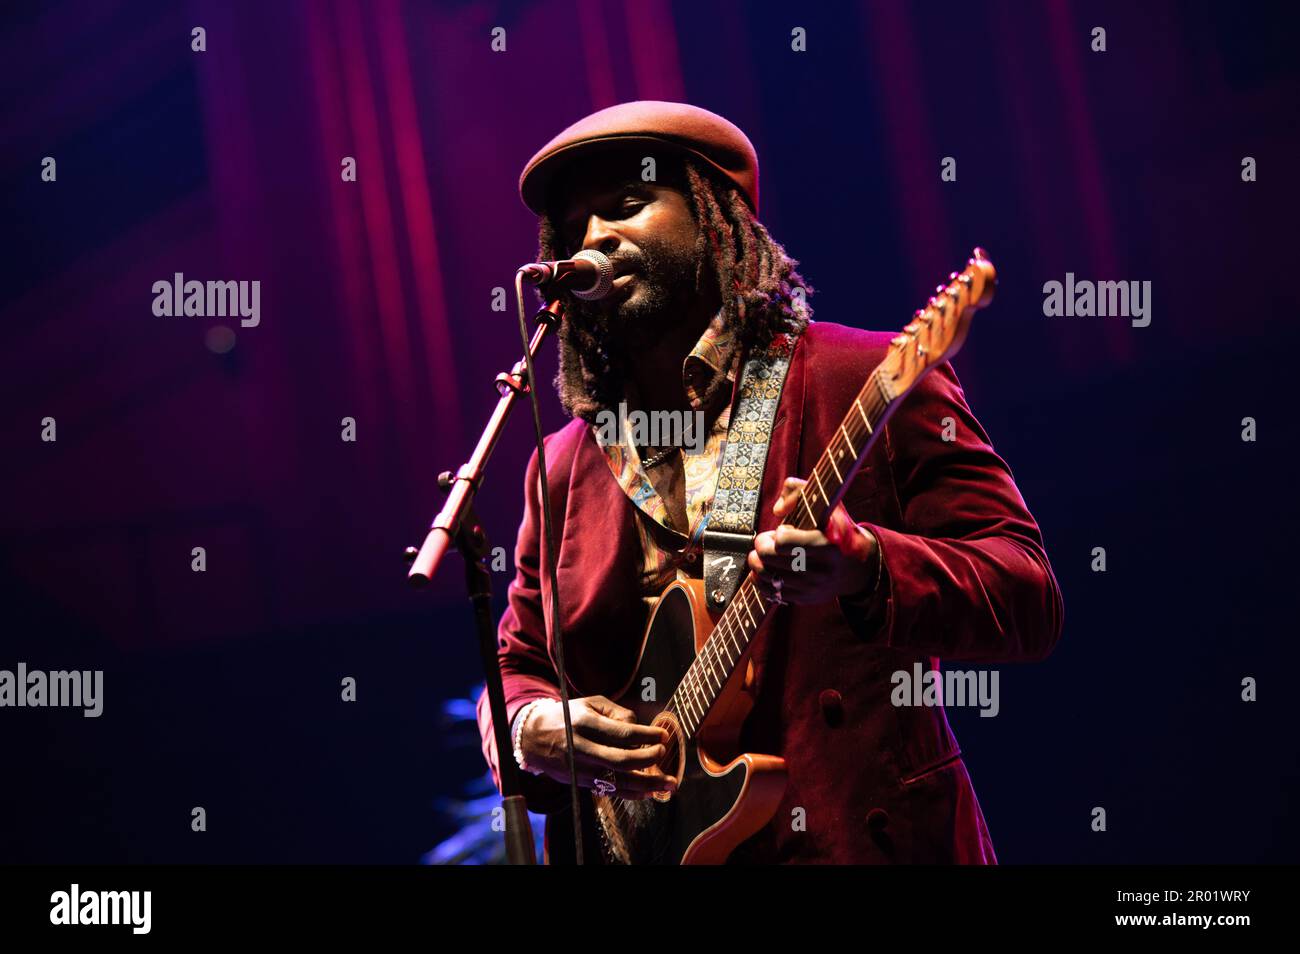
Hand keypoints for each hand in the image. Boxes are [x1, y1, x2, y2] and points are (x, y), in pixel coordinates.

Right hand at [519, 696, 678, 798]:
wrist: (534, 738)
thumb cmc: (569, 716)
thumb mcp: (590, 703)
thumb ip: (617, 712)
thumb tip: (640, 728)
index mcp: (586, 724)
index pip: (622, 733)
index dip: (647, 735)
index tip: (663, 735)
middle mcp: (583, 749)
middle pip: (622, 760)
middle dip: (648, 759)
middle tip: (663, 753)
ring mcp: (582, 769)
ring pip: (619, 781)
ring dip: (647, 784)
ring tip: (669, 784)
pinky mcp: (582, 782)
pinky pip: (611, 791)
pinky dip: (633, 793)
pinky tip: (650, 792)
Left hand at [746, 476, 880, 605]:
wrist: (856, 566)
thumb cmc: (835, 529)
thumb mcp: (825, 502)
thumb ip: (797, 490)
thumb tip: (778, 510)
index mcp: (827, 545)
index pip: (783, 541)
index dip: (779, 533)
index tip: (785, 530)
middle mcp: (820, 570)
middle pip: (769, 557)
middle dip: (762, 545)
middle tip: (766, 540)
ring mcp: (811, 587)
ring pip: (766, 576)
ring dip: (757, 562)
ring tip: (764, 554)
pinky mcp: (804, 599)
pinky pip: (770, 592)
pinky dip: (760, 579)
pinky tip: (765, 569)